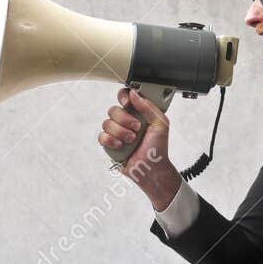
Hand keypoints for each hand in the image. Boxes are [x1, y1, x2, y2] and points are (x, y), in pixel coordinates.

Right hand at [99, 88, 179, 208]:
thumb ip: (148, 107)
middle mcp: (125, 121)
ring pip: (106, 123)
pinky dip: (111, 141)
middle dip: (125, 120)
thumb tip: (134, 94)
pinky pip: (102, 136)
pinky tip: (121, 146)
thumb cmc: (158, 148)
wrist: (152, 169)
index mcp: (137, 113)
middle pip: (113, 110)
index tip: (127, 103)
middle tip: (136, 128)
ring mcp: (116, 132)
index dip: (123, 97)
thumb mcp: (161, 124)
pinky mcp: (109, 144)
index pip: (124, 97)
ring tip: (131, 140)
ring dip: (121, 132)